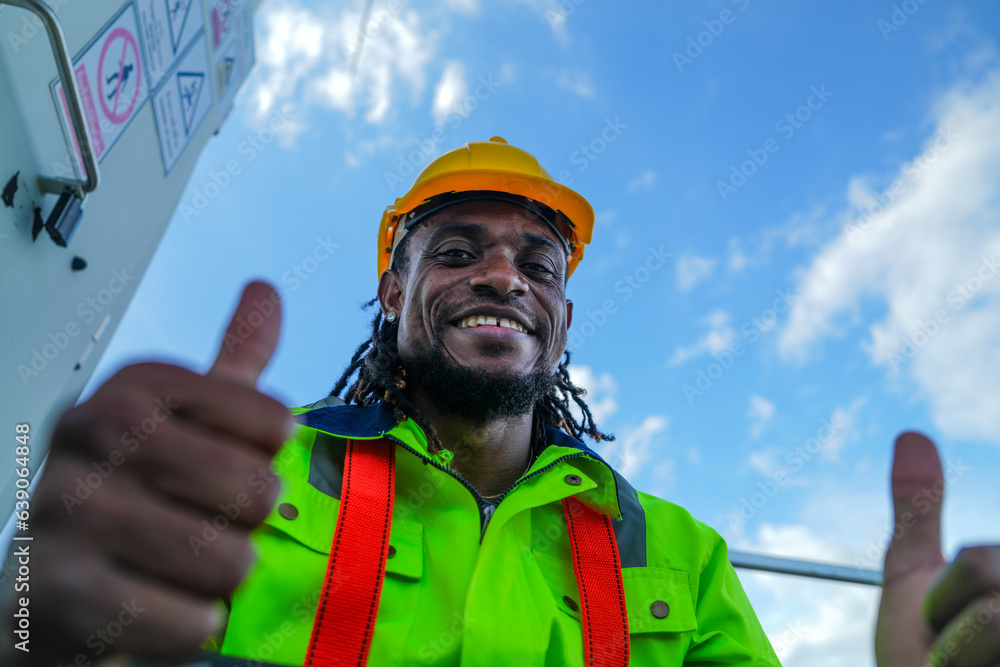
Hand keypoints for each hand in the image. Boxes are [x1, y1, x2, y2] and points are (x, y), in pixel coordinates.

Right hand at [4, 282, 292, 665]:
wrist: (43, 586)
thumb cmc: (132, 493)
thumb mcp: (182, 419)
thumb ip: (232, 362)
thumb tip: (266, 289)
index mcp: (136, 387)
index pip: (273, 421)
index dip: (271, 459)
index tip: (236, 461)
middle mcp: (94, 435)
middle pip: (256, 489)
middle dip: (249, 525)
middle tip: (213, 524)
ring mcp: (70, 512)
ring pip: (228, 560)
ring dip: (221, 578)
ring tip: (185, 565)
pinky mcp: (63, 594)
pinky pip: (189, 620)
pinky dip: (190, 625)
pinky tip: (161, 604)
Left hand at [875, 432, 999, 665]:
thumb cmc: (921, 665)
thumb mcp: (915, 582)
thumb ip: (919, 511)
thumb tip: (911, 433)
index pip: (984, 554)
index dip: (947, 588)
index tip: (944, 604)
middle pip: (989, 561)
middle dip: (945, 607)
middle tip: (951, 650)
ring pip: (994, 609)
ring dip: (949, 647)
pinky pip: (990, 624)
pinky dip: (953, 657)